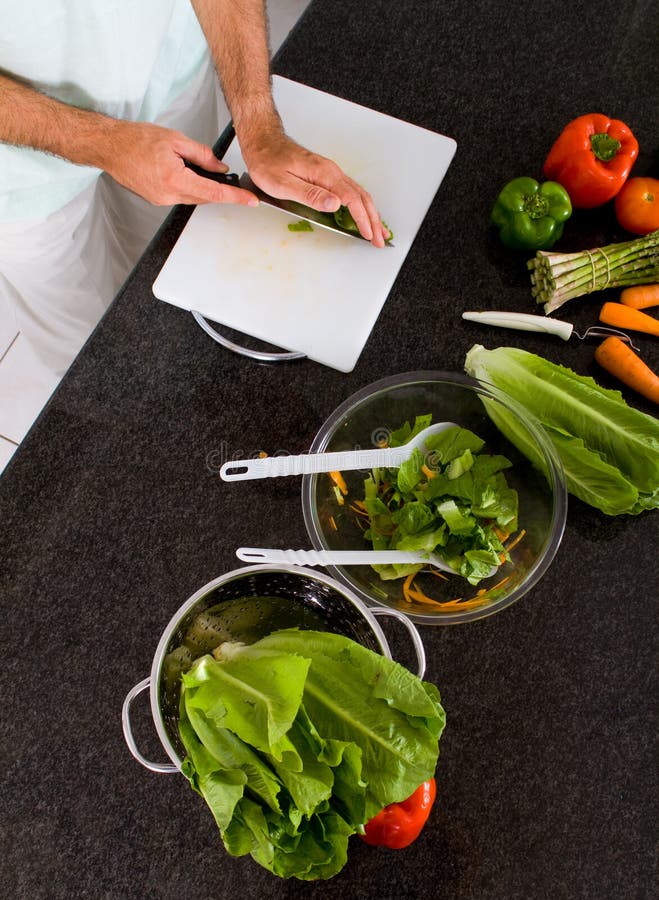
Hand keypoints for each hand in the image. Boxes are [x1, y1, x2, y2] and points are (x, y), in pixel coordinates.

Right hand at [101, 120, 257, 206]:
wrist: (110, 147)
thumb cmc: (136, 139)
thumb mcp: (175, 139)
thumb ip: (202, 155)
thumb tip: (220, 167)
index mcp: (174, 179)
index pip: (213, 193)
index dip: (235, 197)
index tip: (251, 200)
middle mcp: (168, 194)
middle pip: (204, 197)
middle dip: (218, 189)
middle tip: (227, 178)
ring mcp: (161, 200)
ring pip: (192, 198)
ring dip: (201, 187)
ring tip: (195, 168)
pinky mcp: (156, 200)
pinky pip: (180, 197)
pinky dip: (188, 187)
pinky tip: (184, 174)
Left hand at [242, 130, 390, 247]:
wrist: (263, 141)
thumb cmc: (268, 162)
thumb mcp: (284, 183)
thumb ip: (311, 195)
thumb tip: (335, 204)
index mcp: (324, 175)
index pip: (352, 200)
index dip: (363, 219)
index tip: (369, 234)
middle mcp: (331, 172)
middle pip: (362, 197)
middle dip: (374, 219)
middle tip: (380, 238)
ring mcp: (330, 173)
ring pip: (359, 194)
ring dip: (371, 213)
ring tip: (378, 229)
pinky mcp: (326, 175)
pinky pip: (351, 191)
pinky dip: (361, 205)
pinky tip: (363, 213)